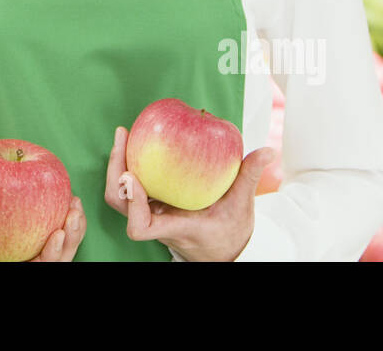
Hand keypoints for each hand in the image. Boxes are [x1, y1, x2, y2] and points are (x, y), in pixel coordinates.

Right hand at [0, 183, 86, 260]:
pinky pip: (54, 230)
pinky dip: (65, 217)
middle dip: (68, 243)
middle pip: (52, 263)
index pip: (27, 269)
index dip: (48, 258)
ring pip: (59, 249)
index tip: (56, 235)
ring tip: (76, 204)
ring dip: (73, 231)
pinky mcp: (31, 234)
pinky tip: (70, 197)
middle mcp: (14, 260)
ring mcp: (25, 250)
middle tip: (73, 215)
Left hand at [105, 125, 274, 261]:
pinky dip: (129, 164)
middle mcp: (156, 221)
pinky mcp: (150, 204)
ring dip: (117, 164)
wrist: (223, 249)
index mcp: (174, 226)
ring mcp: (150, 213)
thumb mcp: (243, 204)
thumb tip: (267, 151)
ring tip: (124, 133)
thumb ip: (250, 176)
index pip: (140, 226)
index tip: (133, 176)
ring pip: (120, 195)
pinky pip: (130, 186)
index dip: (132, 202)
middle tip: (123, 135)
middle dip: (115, 171)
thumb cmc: (231, 230)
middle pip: (119, 203)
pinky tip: (136, 140)